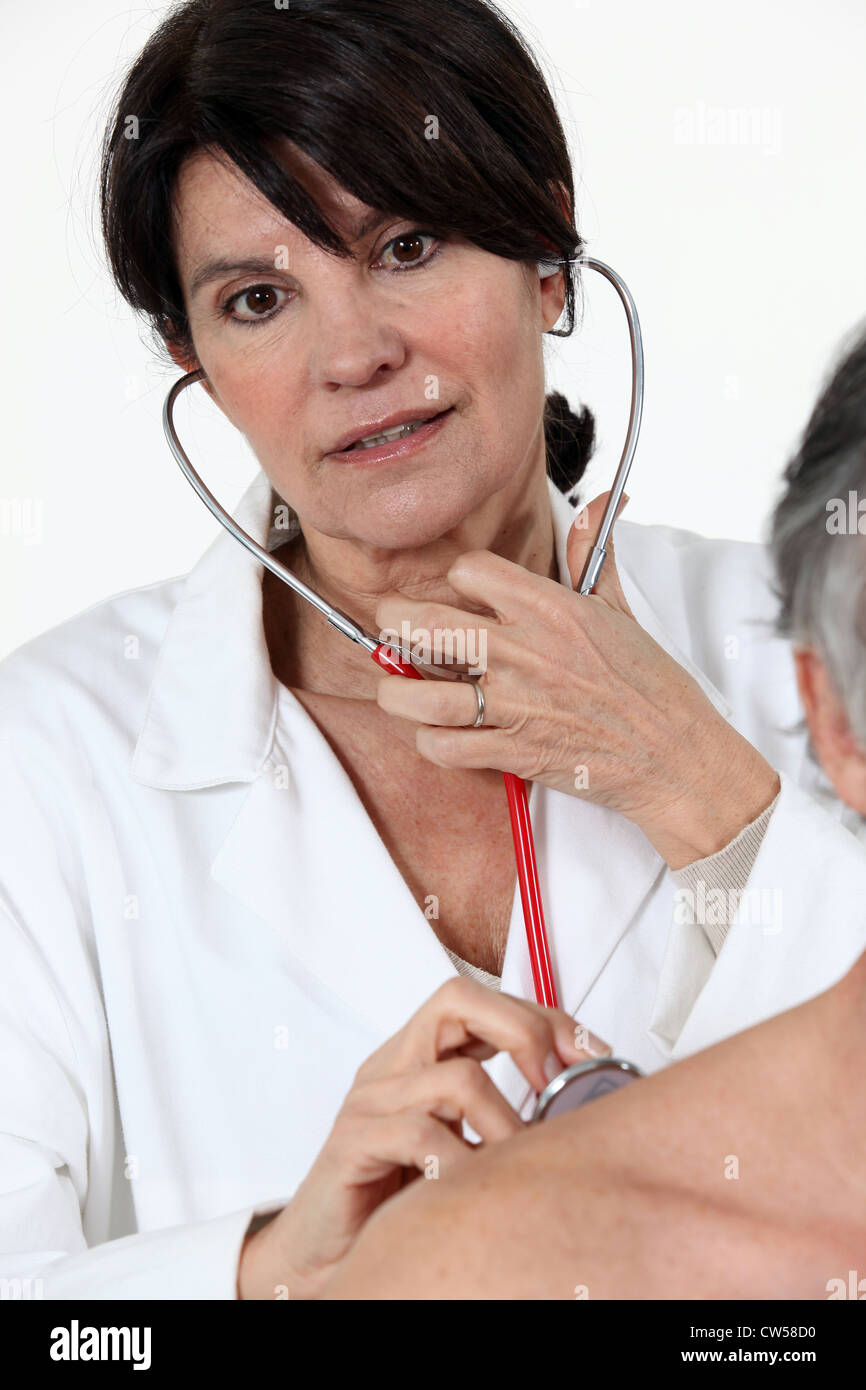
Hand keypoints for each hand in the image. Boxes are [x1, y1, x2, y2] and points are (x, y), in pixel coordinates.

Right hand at [237, 977, 605, 1298]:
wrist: (322, 1253)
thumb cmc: (397, 1199)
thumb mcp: (463, 1147)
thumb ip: (504, 1118)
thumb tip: (584, 1105)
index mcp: (419, 1056)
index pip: (482, 1001)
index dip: (542, 1018)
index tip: (593, 1055)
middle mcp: (393, 1065)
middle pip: (458, 1002)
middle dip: (524, 1032)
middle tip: (558, 1083)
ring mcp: (370, 1101)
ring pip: (457, 1077)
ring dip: (506, 1125)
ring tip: (518, 1165)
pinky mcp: (353, 1142)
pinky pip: (421, 1135)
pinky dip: (462, 1163)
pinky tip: (471, 1187)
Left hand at [374, 491, 779, 867]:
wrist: (675, 756)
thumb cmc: (651, 686)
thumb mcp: (621, 609)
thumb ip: (595, 554)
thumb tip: (604, 502)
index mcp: (551, 609)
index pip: (469, 571)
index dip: (455, 580)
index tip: (455, 594)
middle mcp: (525, 652)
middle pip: (424, 624)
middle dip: (394, 624)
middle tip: (393, 629)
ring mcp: (515, 705)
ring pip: (419, 695)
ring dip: (397, 692)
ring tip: (398, 689)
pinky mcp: (513, 753)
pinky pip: (445, 747)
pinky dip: (431, 743)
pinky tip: (438, 734)